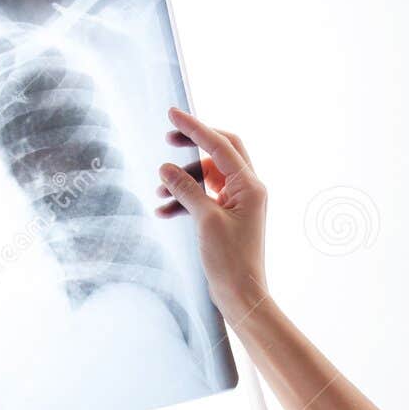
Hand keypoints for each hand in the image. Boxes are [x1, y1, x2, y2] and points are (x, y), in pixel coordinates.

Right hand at [155, 106, 268, 316]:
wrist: (241, 295)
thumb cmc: (230, 261)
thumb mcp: (204, 220)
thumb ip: (186, 189)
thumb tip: (165, 168)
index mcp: (249, 185)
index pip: (220, 144)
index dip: (195, 128)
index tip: (172, 114)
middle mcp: (247, 188)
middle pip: (218, 152)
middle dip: (192, 145)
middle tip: (167, 139)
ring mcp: (238, 202)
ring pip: (207, 176)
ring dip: (182, 180)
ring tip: (159, 192)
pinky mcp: (227, 216)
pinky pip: (203, 197)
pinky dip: (184, 200)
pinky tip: (163, 211)